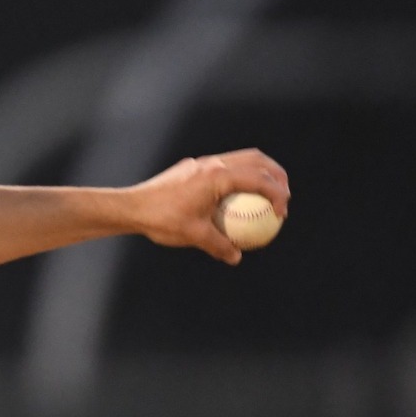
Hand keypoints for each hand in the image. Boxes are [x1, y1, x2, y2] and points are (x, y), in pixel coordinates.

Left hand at [124, 148, 290, 264]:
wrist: (131, 206)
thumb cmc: (162, 220)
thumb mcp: (194, 236)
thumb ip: (219, 246)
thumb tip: (236, 257)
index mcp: (217, 176)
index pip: (259, 179)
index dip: (277, 195)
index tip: (281, 214)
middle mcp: (212, 163)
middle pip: (257, 160)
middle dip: (277, 176)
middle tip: (284, 197)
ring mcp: (202, 163)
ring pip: (242, 159)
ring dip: (260, 173)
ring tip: (268, 194)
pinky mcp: (193, 167)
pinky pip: (225, 166)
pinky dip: (240, 177)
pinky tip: (238, 199)